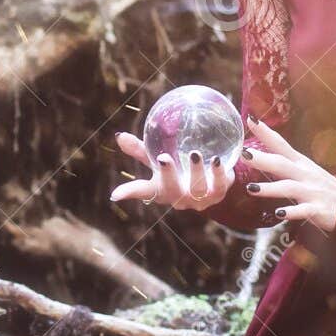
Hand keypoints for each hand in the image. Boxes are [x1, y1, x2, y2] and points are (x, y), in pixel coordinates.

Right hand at [109, 132, 234, 210]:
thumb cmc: (179, 171)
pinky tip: (218, 160)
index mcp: (161, 189)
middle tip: (163, 159)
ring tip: (195, 154)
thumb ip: (142, 150)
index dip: (130, 193)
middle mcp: (178, 197)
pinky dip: (218, 173)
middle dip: (166, 176)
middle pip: (170, 190)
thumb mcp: (159, 160)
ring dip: (195, 172)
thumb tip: (120, 136)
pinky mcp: (219, 194)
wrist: (214, 185)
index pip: (143, 191)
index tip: (115, 194)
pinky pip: (220, 186)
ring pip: (196, 189)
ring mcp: (199, 199)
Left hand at [239, 117, 335, 234]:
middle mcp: (305, 174)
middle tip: (244, 154)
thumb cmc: (321, 187)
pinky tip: (279, 213)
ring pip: (289, 187)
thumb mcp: (304, 171)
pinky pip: (304, 210)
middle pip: (282, 164)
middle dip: (263, 159)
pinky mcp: (318, 209)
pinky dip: (292, 212)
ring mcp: (312, 191)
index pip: (281, 144)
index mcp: (300, 163)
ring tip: (251, 189)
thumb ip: (285, 164)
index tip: (250, 119)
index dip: (266, 132)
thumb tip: (260, 156)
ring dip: (270, 188)